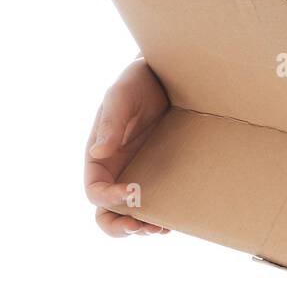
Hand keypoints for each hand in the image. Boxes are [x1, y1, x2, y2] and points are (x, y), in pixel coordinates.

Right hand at [85, 57, 170, 236]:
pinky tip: (176, 217)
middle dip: (120, 225)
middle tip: (142, 226)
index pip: (96, 191)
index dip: (109, 199)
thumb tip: (98, 152)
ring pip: (131, 212)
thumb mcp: (121, 96)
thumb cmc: (138, 81)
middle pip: (107, 212)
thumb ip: (110, 122)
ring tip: (161, 228)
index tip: (133, 193)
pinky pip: (156, 200)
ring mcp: (138, 172)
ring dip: (142, 225)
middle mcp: (116, 170)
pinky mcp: (161, 171)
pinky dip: (162, 213)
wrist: (169, 73)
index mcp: (99, 158)